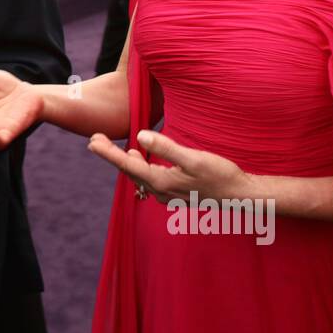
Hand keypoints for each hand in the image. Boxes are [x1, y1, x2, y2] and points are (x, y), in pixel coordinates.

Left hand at [87, 129, 253, 204]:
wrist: (241, 195)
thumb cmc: (220, 175)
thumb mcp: (194, 158)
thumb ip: (166, 148)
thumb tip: (140, 136)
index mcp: (161, 182)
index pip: (127, 165)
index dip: (108, 152)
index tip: (91, 141)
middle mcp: (160, 191)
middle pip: (129, 171)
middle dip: (112, 155)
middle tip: (95, 140)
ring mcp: (167, 194)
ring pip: (139, 176)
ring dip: (126, 161)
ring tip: (113, 147)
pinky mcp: (174, 193)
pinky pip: (149, 180)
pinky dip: (140, 168)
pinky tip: (141, 159)